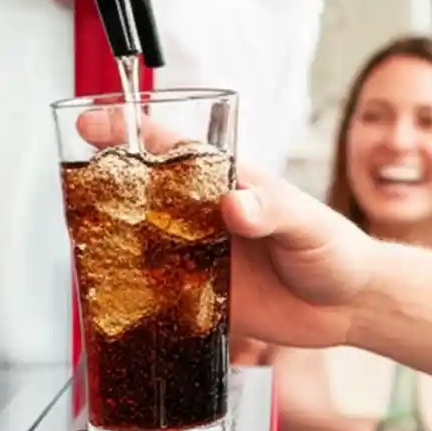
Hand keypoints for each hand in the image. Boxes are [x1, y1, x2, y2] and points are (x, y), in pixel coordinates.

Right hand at [75, 109, 376, 348]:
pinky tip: (122, 299)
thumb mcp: (307, 222)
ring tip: (92, 251)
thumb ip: (273, 209)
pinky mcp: (200, 300)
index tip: (91, 124)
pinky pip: (157, 295)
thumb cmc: (335, 249)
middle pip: (142, 196)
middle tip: (80, 200)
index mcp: (226, 183)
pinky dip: (137, 297)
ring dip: (115, 247)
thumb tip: (237, 204)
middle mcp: (204, 218)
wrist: (350, 306)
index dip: (128, 132)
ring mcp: (198, 258)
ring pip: (141, 245)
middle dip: (106, 192)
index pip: (169, 148)